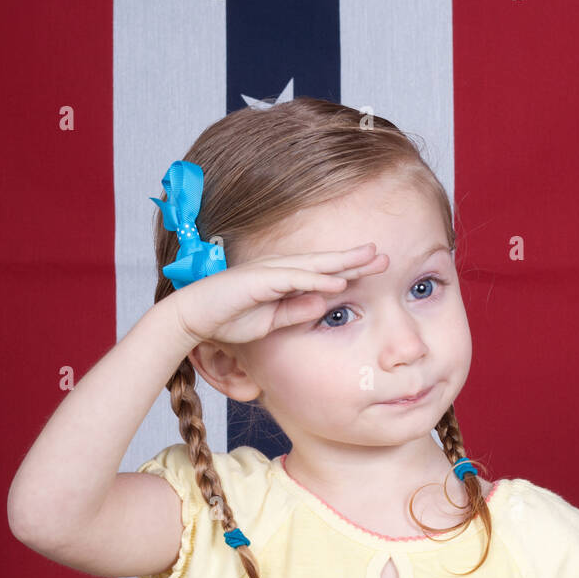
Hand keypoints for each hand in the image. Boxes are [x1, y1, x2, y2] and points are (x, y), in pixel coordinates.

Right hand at [172, 242, 388, 348]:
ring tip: (369, 260)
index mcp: (284, 281)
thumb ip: (296, 312)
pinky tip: (339, 279)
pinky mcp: (259, 279)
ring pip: (314, 265)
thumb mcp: (272, 322)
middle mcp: (280, 270)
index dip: (350, 270)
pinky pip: (294, 278)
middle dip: (355, 258)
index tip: (375, 269)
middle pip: (325, 263)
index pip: (323, 273)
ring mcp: (270, 272)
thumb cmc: (228, 320)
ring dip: (343, 262)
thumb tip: (323, 304)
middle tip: (383, 255)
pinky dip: (317, 278)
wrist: (194, 319)